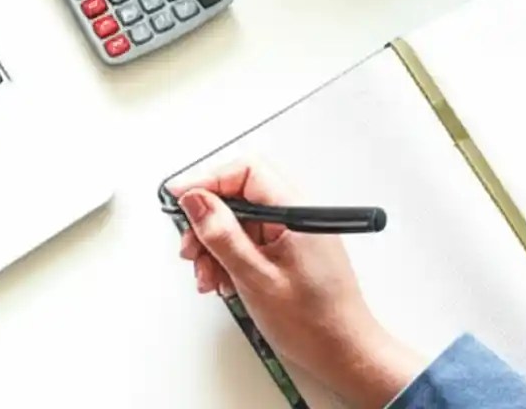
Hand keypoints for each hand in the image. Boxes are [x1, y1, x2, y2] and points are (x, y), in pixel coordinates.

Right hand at [168, 159, 423, 408]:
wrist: (345, 355)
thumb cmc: (314, 322)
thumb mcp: (255, 277)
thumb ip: (222, 235)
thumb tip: (196, 200)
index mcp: (295, 212)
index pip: (245, 171)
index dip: (208, 181)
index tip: (180, 199)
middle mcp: (296, 215)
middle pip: (240, 194)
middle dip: (208, 219)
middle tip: (191, 247)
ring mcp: (293, 233)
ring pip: (241, 220)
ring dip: (216, 244)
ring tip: (208, 276)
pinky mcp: (289, 250)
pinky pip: (251, 241)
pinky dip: (230, 257)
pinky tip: (224, 281)